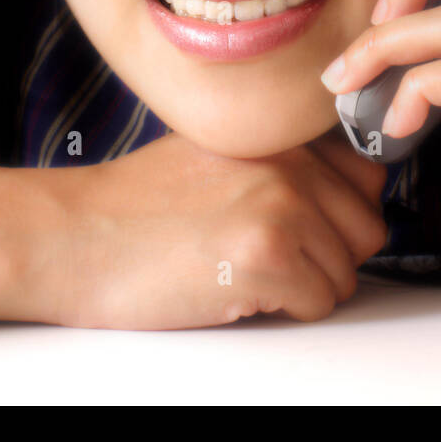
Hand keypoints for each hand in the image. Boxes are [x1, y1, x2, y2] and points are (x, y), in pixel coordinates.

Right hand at [42, 125, 387, 329]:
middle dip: (330, 254)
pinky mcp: (269, 255)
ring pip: (347, 271)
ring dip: (307, 285)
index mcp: (277, 132)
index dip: (339, 210)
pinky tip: (239, 288)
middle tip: (275, 258)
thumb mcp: (216, 152)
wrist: (74, 236)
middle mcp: (288, 160)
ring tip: (248, 271)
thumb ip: (279, 158)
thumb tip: (341, 187)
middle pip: (367, 226)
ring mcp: (282, 204)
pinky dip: (287, 310)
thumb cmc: (133, 204)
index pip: (365, 172)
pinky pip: (320, 302)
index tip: (312, 225)